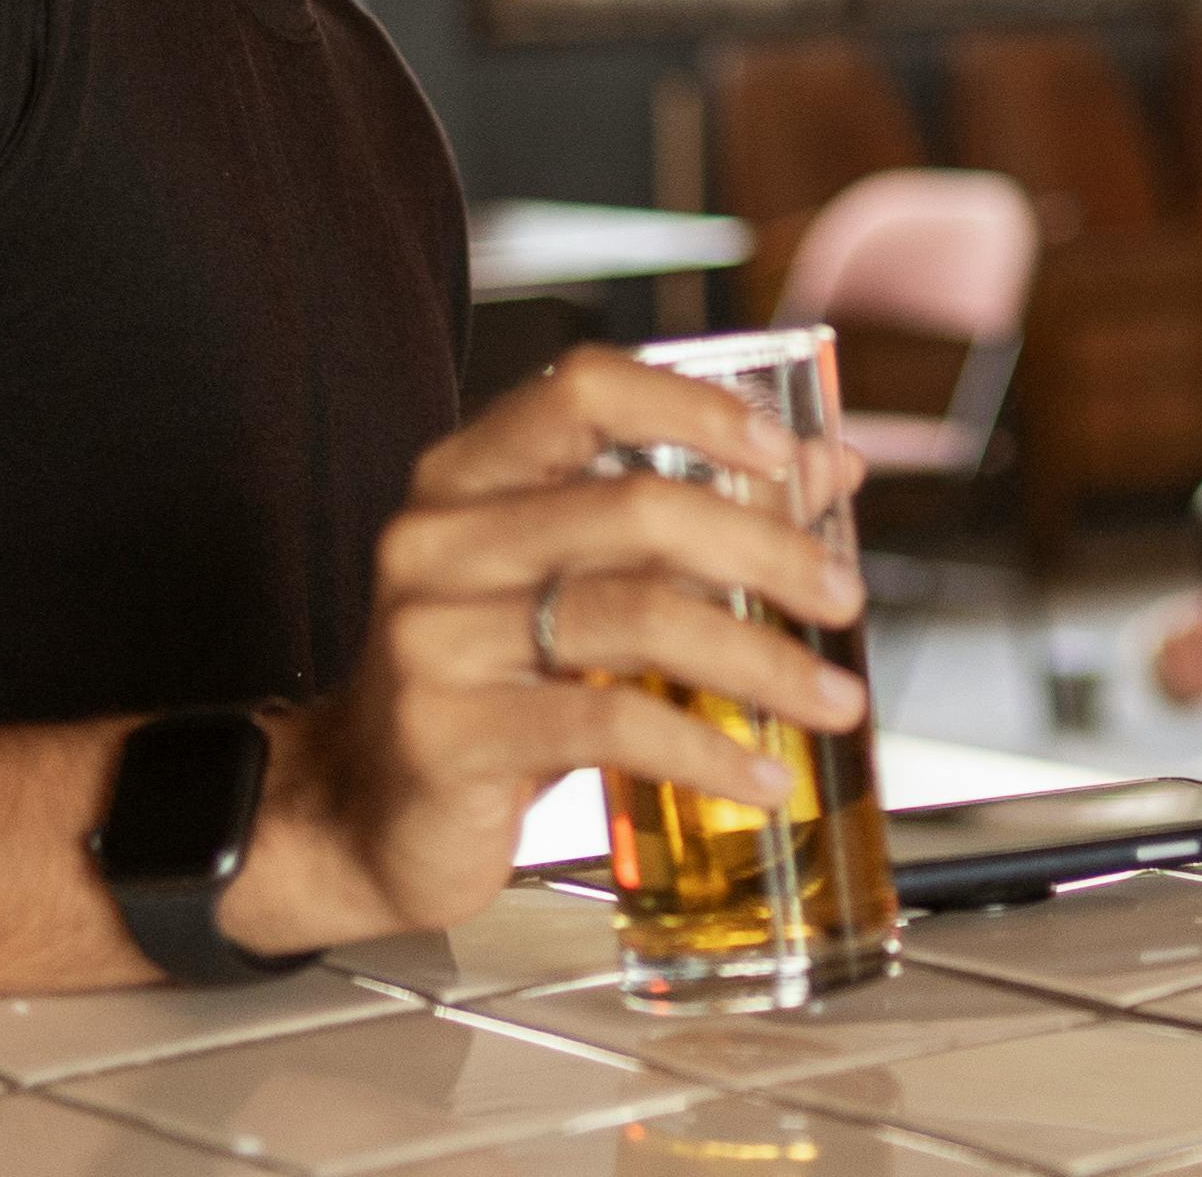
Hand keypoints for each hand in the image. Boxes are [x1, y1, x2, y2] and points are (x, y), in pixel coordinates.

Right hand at [225, 351, 872, 951]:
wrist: (357, 814)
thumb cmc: (488, 683)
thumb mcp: (576, 583)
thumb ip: (690, 517)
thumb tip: (831, 466)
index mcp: (469, 475)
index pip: (583, 386)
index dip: (694, 405)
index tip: (786, 452)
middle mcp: (441, 538)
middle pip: (636, 507)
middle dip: (767, 551)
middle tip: (844, 596)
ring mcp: (434, 635)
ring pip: (636, 616)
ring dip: (761, 660)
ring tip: (834, 700)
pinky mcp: (449, 733)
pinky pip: (609, 723)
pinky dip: (707, 750)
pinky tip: (764, 774)